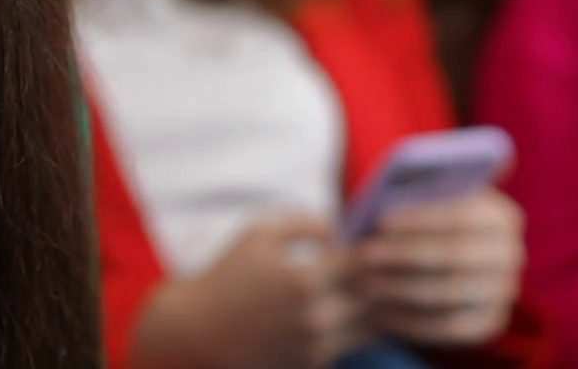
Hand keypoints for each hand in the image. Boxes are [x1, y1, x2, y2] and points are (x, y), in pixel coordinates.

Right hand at [131, 214, 369, 368]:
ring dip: (373, 304)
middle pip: (373, 295)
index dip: (370, 248)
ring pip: (371, 324)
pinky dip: (358, 326)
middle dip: (376, 277)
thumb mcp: (260, 232)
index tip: (366, 240)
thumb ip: (307, 223)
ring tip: (365, 285)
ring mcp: (316, 346)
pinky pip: (353, 343)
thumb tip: (342, 232)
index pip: (363, 261)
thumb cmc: (230, 274)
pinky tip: (347, 308)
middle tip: (376, 263)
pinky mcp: (313, 364)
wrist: (200, 330)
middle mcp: (316, 317)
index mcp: (305, 279)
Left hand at [353, 190, 523, 349]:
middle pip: (455, 254)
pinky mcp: (491, 323)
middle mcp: (511, 254)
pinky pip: (450, 327)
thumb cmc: (422, 224)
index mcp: (501, 216)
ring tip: (364, 283)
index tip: (381, 221)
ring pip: (449, 292)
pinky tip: (382, 313)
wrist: (441, 262)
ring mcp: (504, 291)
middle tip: (364, 255)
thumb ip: (407, 199)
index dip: (420, 219)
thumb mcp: (421, 205)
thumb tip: (376, 202)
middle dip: (405, 254)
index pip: (462, 214)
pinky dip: (413, 321)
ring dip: (402, 288)